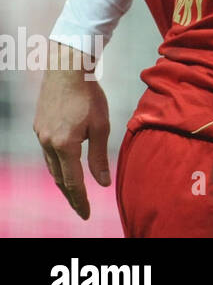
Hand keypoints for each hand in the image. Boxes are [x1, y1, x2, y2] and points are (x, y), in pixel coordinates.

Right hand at [33, 42, 111, 219]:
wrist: (67, 69)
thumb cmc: (90, 95)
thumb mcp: (101, 126)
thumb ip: (99, 157)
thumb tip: (103, 184)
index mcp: (64, 145)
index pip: (72, 182)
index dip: (80, 200)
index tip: (87, 215)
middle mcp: (47, 143)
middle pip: (59, 178)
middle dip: (71, 195)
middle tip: (82, 209)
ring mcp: (40, 135)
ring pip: (51, 166)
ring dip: (63, 181)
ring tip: (75, 192)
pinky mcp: (38, 127)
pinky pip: (47, 153)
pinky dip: (57, 164)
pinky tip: (65, 166)